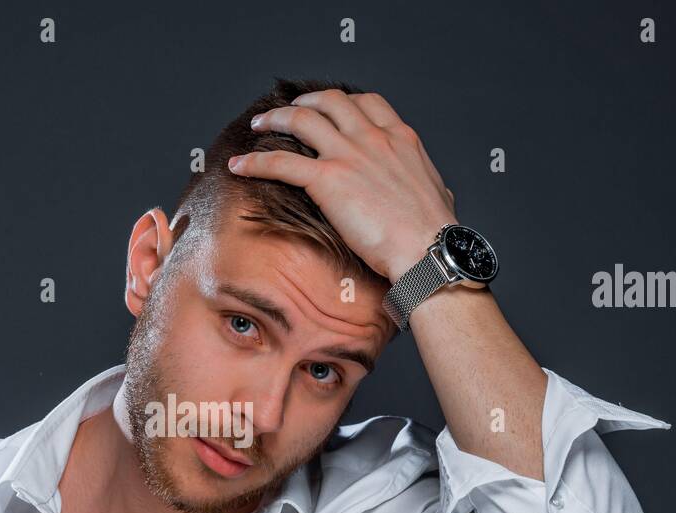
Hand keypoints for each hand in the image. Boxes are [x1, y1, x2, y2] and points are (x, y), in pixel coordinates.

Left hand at [229, 89, 457, 282]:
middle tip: (289, 110)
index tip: (329, 108)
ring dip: (275, 118)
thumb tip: (432, 191)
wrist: (428, 247)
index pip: (368, 103)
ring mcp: (348, 155)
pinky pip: (280, 162)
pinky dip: (254, 162)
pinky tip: (239, 165)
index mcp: (400, 138)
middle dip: (305, 101)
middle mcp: (372, 138)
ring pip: (302, 120)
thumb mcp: (437, 193)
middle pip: (331, 101)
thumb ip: (426, 183)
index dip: (343, 102)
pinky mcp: (328, 179)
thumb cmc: (435, 232)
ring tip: (259, 125)